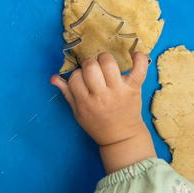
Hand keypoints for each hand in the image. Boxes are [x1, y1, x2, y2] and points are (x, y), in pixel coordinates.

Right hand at [50, 52, 156, 173]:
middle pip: (91, 67)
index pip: (75, 77)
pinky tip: (133, 55)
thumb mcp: (78, 112)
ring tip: (106, 65)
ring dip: (105, 59)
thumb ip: (67, 93)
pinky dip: (139, 59)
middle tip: (94, 71)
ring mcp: (119, 91)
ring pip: (109, 63)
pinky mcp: (134, 88)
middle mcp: (102, 95)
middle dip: (89, 64)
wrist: (121, 137)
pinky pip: (139, 69)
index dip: (77, 74)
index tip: (83, 80)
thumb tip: (54, 77)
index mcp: (86, 102)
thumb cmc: (97, 124)